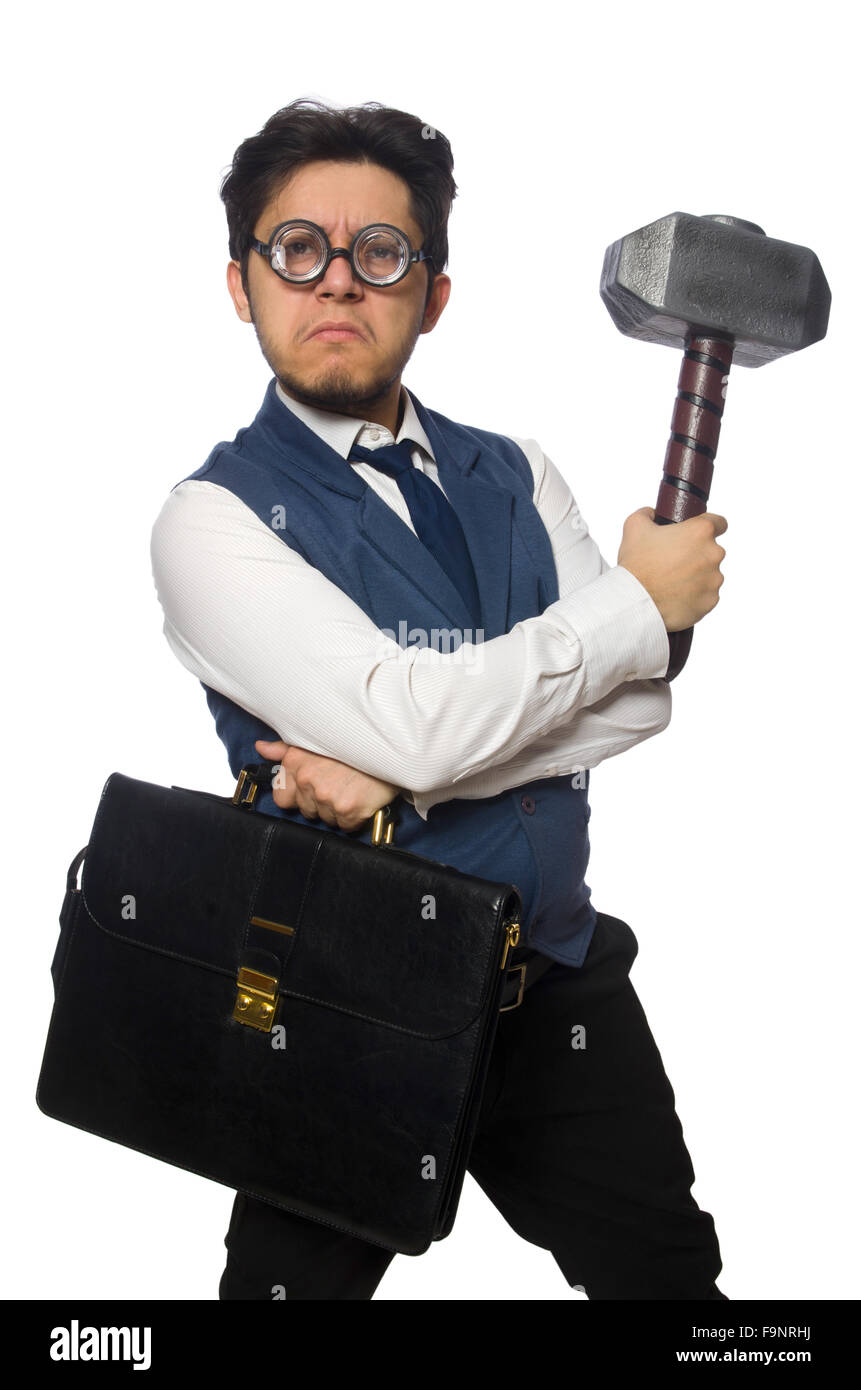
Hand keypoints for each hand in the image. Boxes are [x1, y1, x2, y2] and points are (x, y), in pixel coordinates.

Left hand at [254, 739, 400, 831]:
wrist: (393, 744)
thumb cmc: (356, 739)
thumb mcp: (316, 737)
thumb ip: (285, 747)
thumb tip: (261, 747)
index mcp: (296, 762)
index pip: (282, 798)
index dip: (298, 796)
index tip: (313, 788)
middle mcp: (308, 780)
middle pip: (307, 810)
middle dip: (321, 802)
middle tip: (340, 783)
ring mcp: (327, 796)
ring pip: (327, 819)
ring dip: (339, 810)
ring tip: (353, 788)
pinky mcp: (348, 810)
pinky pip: (346, 826)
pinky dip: (356, 818)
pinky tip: (363, 798)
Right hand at [617, 506, 727, 631]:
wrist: (635, 602)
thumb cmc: (636, 564)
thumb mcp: (634, 527)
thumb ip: (647, 514)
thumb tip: (653, 514)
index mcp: (700, 532)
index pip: (720, 523)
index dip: (709, 527)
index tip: (698, 535)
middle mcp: (713, 554)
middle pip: (711, 551)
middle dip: (696, 555)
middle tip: (674, 562)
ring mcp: (714, 580)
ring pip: (710, 575)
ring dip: (696, 577)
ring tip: (672, 583)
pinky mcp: (710, 601)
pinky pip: (706, 596)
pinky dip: (695, 596)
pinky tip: (676, 597)